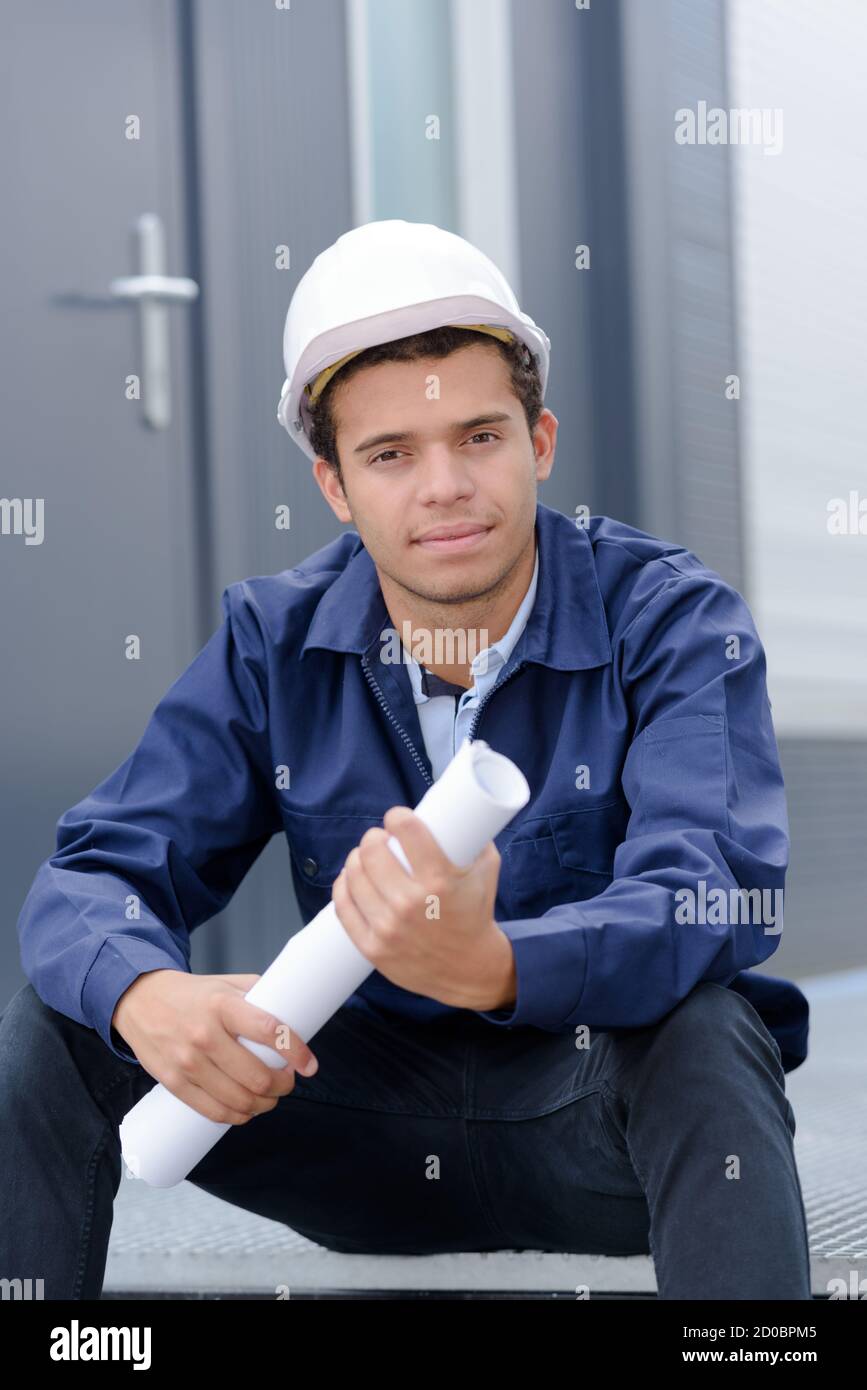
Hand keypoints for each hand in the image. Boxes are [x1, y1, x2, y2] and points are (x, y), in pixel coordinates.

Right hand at [111, 970, 318, 1124]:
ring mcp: (187, 1062)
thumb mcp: (226, 983)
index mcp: (223, 1005)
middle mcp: (205, 1035)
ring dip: (263, 1104)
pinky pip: (213, 1111)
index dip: (296, 1052)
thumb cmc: (192, 993)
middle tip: (288, 1081)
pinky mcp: (173, 1082)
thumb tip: (296, 1012)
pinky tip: (246, 1110)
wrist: (139, 999)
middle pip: (257, 1077)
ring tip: (269, 1097)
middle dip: (282, 1085)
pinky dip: (237, 1116)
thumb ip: (259, 995)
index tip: (309, 1065)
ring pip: (238, 1100)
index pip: (269, 1031)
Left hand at [332, 806, 514, 1009]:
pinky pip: (343, 908)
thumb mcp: (486, 870)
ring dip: (356, 859)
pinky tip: (348, 879)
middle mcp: (410, 904)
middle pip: (372, 852)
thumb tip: (462, 807)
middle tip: (379, 839)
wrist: (471, 970)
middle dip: (373, 838)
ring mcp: (389, 928)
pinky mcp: (373, 948)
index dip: (397, 818)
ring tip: (364, 857)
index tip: (397, 819)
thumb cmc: (477, 915)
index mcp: (439, 881)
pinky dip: (343, 887)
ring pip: (354, 876)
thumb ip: (477, 838)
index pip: (407, 831)